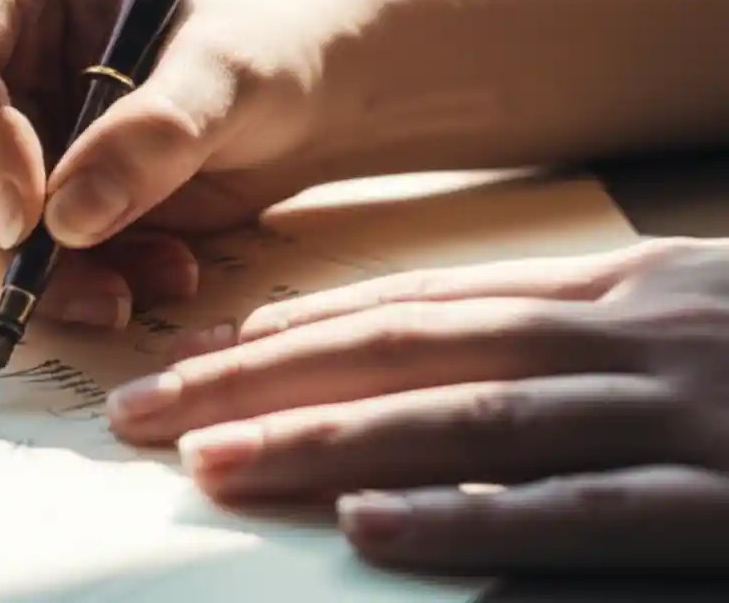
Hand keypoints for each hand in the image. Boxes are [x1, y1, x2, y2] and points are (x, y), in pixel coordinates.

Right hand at [0, 0, 334, 326]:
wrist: (289, 119)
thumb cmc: (260, 64)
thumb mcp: (228, 78)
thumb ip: (155, 134)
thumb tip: (66, 220)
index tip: (37, 214)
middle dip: (0, 249)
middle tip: (98, 293)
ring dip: (48, 282)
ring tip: (156, 274)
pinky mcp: (13, 207)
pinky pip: (2, 271)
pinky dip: (72, 293)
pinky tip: (149, 273)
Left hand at [106, 237, 728, 571]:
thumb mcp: (690, 319)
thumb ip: (570, 337)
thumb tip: (443, 363)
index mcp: (614, 290)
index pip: (420, 305)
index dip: (301, 330)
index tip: (204, 355)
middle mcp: (625, 336)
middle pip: (409, 354)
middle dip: (265, 381)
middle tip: (147, 410)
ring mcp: (679, 415)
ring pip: (466, 425)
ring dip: (329, 446)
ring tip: (213, 464)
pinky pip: (579, 514)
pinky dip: (471, 523)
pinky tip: (376, 533)